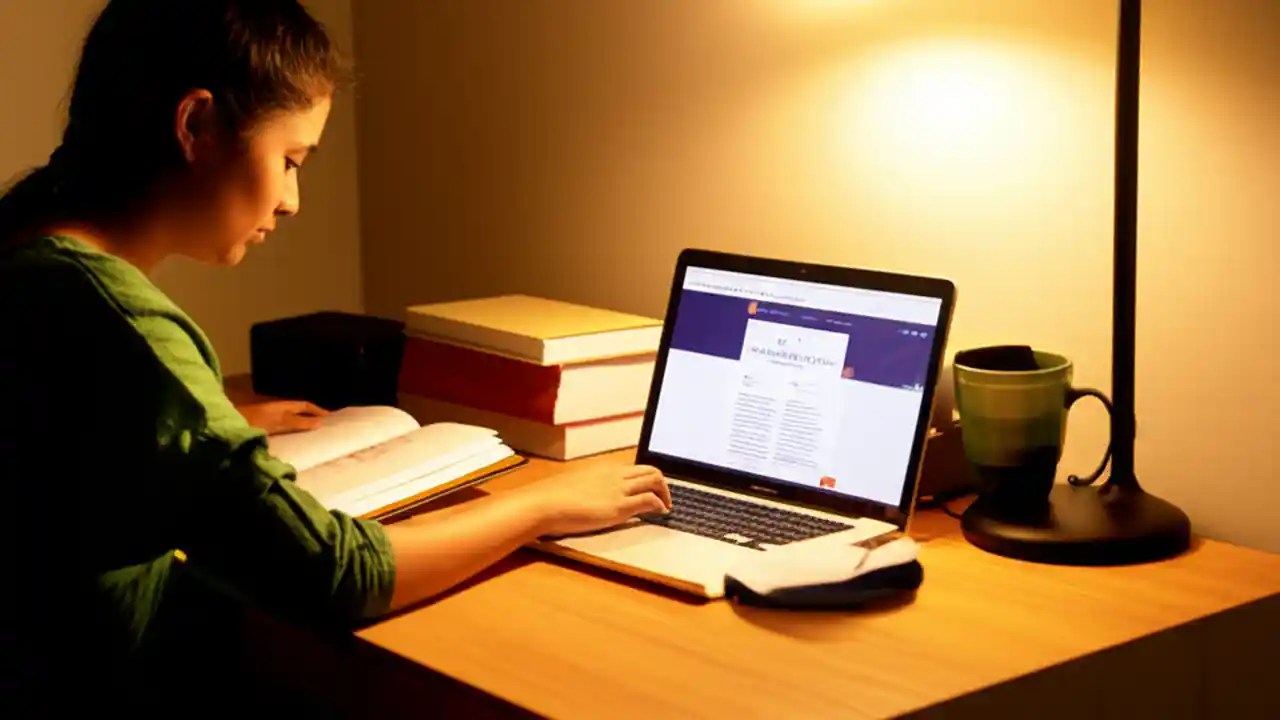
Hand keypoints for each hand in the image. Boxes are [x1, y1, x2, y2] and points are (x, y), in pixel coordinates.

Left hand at [236, 400, 328, 434]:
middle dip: (312, 418)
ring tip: (313, 436)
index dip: (318, 411)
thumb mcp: (280, 421)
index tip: (332, 418)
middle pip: (299, 412)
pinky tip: (292, 442)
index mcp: (284, 405)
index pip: (306, 406)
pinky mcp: (263, 428)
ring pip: (291, 421)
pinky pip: (282, 429)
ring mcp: (270, 419)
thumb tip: (320, 423)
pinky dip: (291, 433)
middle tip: (325, 428)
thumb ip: (298, 422)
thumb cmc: (254, 420)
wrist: (229, 426)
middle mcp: (279, 410)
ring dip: (301, 426)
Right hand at [516, 464, 671, 537]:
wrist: (544, 503)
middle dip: (662, 483)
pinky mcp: (619, 506)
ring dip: (666, 493)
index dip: (646, 478)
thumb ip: (588, 488)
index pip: (634, 468)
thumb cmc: (552, 498)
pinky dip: (660, 504)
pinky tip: (660, 512)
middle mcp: (615, 474)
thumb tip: (590, 496)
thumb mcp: (574, 486)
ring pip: (655, 479)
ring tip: (666, 505)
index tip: (649, 488)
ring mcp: (618, 489)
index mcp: (603, 468)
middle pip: (650, 469)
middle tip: (664, 497)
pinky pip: (649, 500)